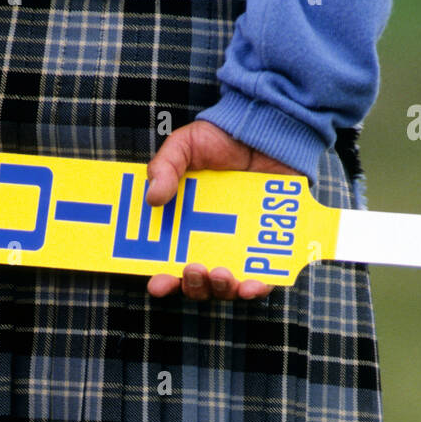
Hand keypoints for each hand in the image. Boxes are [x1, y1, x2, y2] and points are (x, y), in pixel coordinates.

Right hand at [145, 120, 300, 301]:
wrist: (267, 132)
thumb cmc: (222, 140)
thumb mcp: (185, 146)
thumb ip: (165, 167)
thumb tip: (152, 198)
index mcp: (186, 230)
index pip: (170, 266)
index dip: (163, 281)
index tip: (157, 284)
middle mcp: (212, 246)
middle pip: (199, 285)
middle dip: (194, 286)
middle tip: (193, 268)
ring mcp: (240, 250)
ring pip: (228, 288)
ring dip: (221, 289)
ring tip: (219, 274)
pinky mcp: (268, 250)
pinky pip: (264, 281)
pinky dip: (257, 289)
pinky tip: (251, 286)